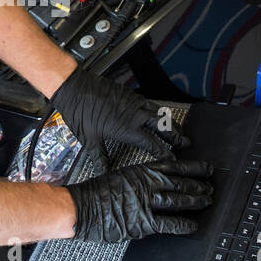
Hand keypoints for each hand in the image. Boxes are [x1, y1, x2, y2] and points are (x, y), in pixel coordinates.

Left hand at [49, 66, 189, 169]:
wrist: (74, 87)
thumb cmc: (80, 111)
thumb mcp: (89, 140)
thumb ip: (100, 158)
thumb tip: (104, 173)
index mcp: (126, 128)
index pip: (152, 144)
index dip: (164, 153)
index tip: (172, 159)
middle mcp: (134, 115)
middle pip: (163, 126)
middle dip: (176, 136)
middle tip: (186, 143)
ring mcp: (133, 102)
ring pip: (159, 112)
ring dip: (170, 122)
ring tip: (178, 129)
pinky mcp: (129, 94)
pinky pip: (149, 103)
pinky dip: (157, 110)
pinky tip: (157, 113)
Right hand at [66, 159, 213, 241]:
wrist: (82, 207)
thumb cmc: (97, 192)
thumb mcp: (122, 175)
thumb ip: (141, 178)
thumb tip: (157, 183)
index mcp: (142, 170)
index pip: (175, 166)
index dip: (194, 168)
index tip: (207, 169)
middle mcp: (147, 184)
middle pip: (181, 183)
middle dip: (199, 186)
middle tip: (211, 188)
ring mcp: (147, 202)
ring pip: (179, 201)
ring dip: (196, 202)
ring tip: (207, 202)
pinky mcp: (143, 222)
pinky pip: (169, 223)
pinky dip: (183, 224)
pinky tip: (193, 225)